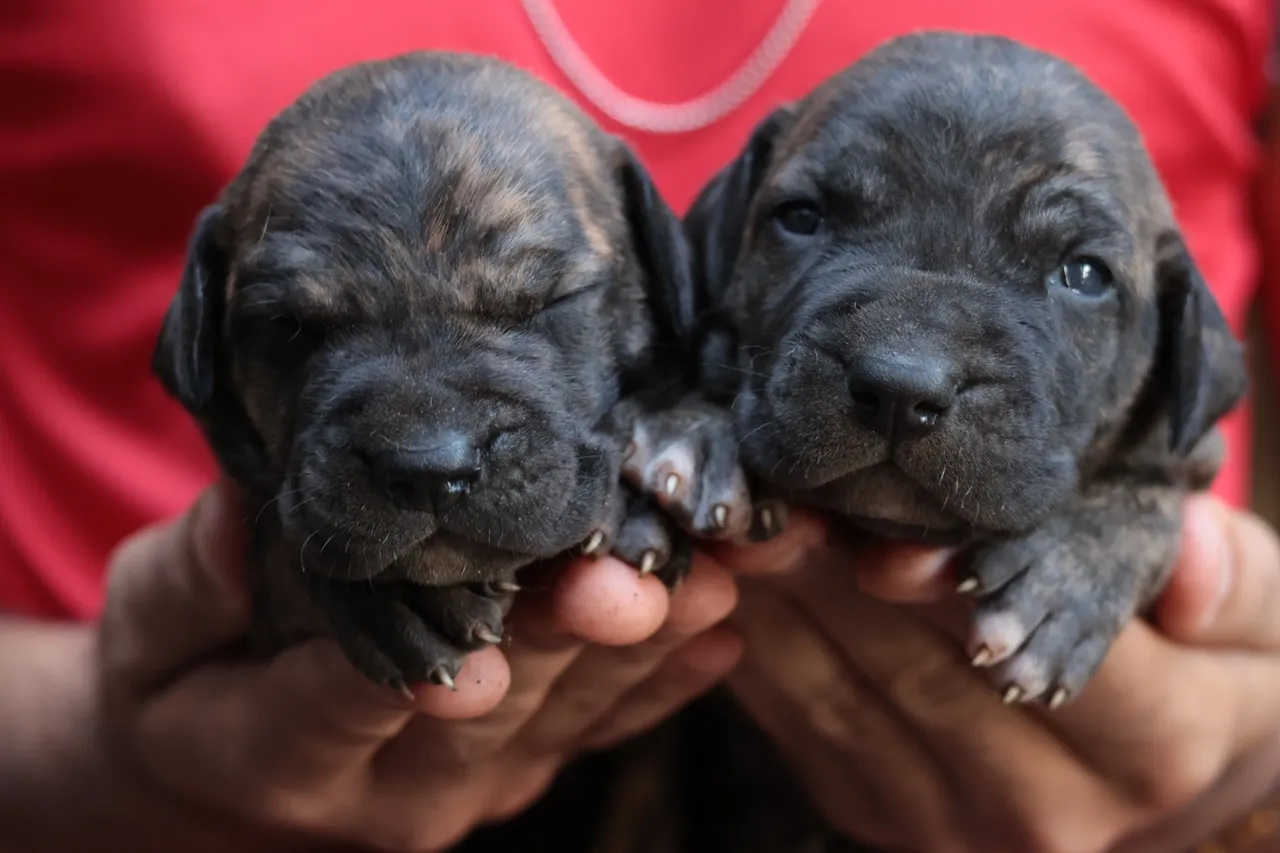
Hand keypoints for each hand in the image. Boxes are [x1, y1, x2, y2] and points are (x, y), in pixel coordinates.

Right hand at [51, 480, 739, 852]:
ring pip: (567, 715)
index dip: (409, 673)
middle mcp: (398, 783)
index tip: (466, 655)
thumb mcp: (151, 621)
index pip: (349, 702)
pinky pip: (603, 729)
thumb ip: (193, 578)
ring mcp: (478, 781)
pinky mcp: (527, 760)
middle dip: (558, 640)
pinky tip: (722, 632)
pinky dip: (664, 683)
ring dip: (639, 650)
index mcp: (285, 751)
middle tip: (620, 584)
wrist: (226, 767)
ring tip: (704, 583)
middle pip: (491, 708)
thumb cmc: (179, 678)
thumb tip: (250, 510)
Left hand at [715, 496, 1279, 852]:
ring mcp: (942, 821)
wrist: (1165, 770)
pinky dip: (753, 643)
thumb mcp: (1266, 624)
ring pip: (840, 696)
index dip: (959, 586)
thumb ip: (1236, 583)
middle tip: (775, 494)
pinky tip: (727, 574)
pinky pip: (795, 720)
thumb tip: (1187, 558)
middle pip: (918, 672)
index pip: (1044, 649)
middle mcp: (1044, 809)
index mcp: (1154, 749)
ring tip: (736, 520)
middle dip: (838, 577)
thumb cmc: (1214, 669)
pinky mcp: (868, 805)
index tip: (893, 531)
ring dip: (778, 604)